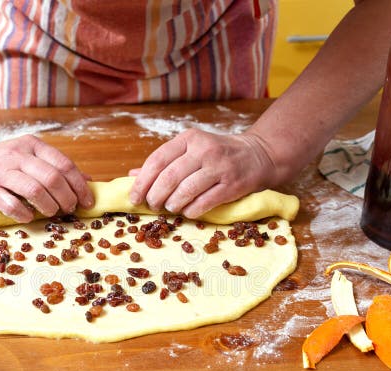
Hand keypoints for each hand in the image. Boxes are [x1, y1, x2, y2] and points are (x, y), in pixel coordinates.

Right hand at [0, 135, 93, 222]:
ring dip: (48, 206)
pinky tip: (27, 217)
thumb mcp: (28, 157)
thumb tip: (88, 181)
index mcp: (31, 145)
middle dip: (66, 198)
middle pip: (52, 178)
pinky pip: (10, 204)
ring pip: (34, 190)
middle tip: (68, 209)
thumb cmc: (0, 163)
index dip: (79, 186)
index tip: (86, 201)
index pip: (64, 164)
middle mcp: (17, 155)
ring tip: (50, 213)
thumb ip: (56, 167)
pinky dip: (23, 214)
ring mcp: (0, 172)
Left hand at [128, 129, 280, 218]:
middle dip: (156, 196)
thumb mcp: (190, 150)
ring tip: (170, 208)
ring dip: (172, 204)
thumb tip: (132, 176)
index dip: (142, 182)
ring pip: (185, 191)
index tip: (134, 197)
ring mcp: (219, 167)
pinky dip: (191, 211)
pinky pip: (204, 202)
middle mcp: (203, 150)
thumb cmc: (218, 154)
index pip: (158, 160)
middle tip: (153, 205)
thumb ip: (163, 162)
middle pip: (169, 177)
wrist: (257, 155)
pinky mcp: (231, 185)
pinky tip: (187, 211)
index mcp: (189, 139)